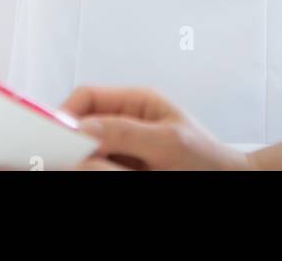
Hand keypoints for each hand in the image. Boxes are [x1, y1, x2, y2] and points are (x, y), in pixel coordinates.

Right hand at [60, 85, 254, 171]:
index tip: (54, 136)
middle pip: (82, 126)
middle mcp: (125, 123)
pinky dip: (98, 170)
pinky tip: (111, 172)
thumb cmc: (207, 159)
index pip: (88, 97)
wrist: (227, 183)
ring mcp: (123, 149)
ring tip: (113, 168)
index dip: (67, 113)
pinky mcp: (123, 168)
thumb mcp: (168, 142)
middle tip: (66, 161)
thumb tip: (83, 128)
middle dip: (73, 143)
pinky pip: (100, 166)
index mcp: (136, 102)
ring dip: (88, 162)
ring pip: (88, 152)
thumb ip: (126, 132)